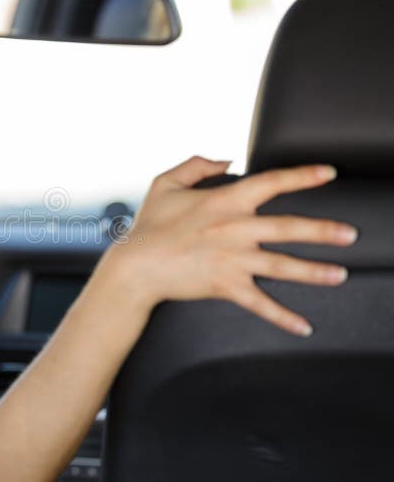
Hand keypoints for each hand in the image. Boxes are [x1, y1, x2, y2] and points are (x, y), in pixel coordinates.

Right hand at [98, 156, 356, 335]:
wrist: (134, 267)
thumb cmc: (148, 225)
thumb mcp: (165, 183)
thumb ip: (196, 164)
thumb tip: (226, 159)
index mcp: (223, 201)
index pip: (271, 182)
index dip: (302, 175)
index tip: (328, 172)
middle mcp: (234, 229)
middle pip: (288, 227)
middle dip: (323, 231)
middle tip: (351, 234)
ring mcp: (232, 260)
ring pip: (282, 266)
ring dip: (315, 272)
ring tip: (341, 275)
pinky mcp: (225, 286)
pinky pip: (260, 304)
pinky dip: (283, 317)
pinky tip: (304, 326)